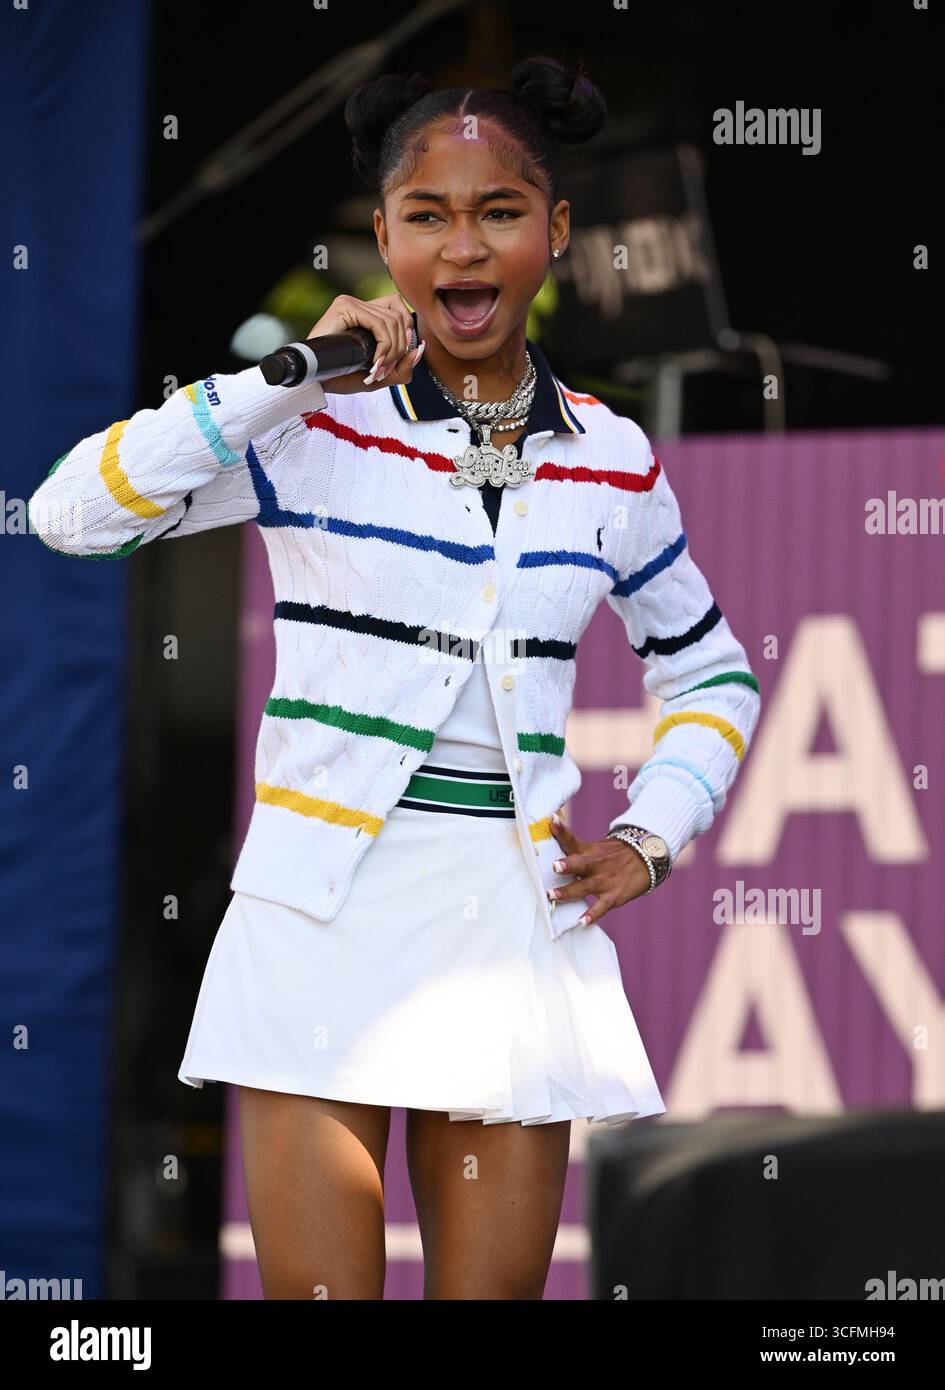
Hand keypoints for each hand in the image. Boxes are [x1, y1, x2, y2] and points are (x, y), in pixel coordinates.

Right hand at [305, 293, 423, 394]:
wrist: (315, 381)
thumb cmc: (342, 377)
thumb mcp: (380, 376)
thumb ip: (402, 367)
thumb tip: (420, 349)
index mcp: (369, 314)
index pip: (401, 312)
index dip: (406, 338)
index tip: (392, 364)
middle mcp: (361, 304)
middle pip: (400, 316)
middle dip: (400, 349)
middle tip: (383, 371)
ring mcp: (352, 303)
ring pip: (393, 320)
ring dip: (392, 351)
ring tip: (377, 370)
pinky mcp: (344, 306)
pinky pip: (379, 323)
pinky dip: (383, 346)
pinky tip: (374, 362)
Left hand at [548, 812, 652, 926]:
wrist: (647, 859)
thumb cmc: (614, 855)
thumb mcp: (595, 848)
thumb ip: (573, 847)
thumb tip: (549, 833)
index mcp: (588, 852)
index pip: (572, 840)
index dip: (562, 831)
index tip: (552, 821)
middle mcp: (595, 865)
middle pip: (579, 864)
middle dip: (566, 865)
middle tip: (554, 866)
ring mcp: (604, 881)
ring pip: (584, 887)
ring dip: (568, 892)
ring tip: (553, 896)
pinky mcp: (614, 896)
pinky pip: (601, 907)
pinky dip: (592, 914)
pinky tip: (582, 921)